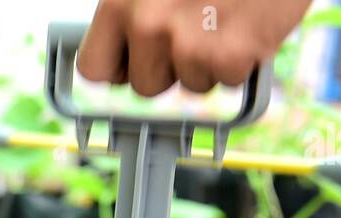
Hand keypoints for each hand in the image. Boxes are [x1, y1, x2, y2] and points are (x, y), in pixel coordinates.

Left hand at [78, 0, 310, 96]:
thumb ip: (134, 8)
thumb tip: (123, 50)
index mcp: (120, 1)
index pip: (94, 69)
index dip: (120, 68)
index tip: (133, 62)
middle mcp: (147, 25)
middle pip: (144, 87)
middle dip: (168, 69)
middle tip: (194, 31)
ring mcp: (188, 44)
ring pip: (191, 86)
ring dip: (208, 63)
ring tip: (224, 16)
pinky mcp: (231, 57)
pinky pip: (229, 81)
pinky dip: (242, 61)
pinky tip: (247, 23)